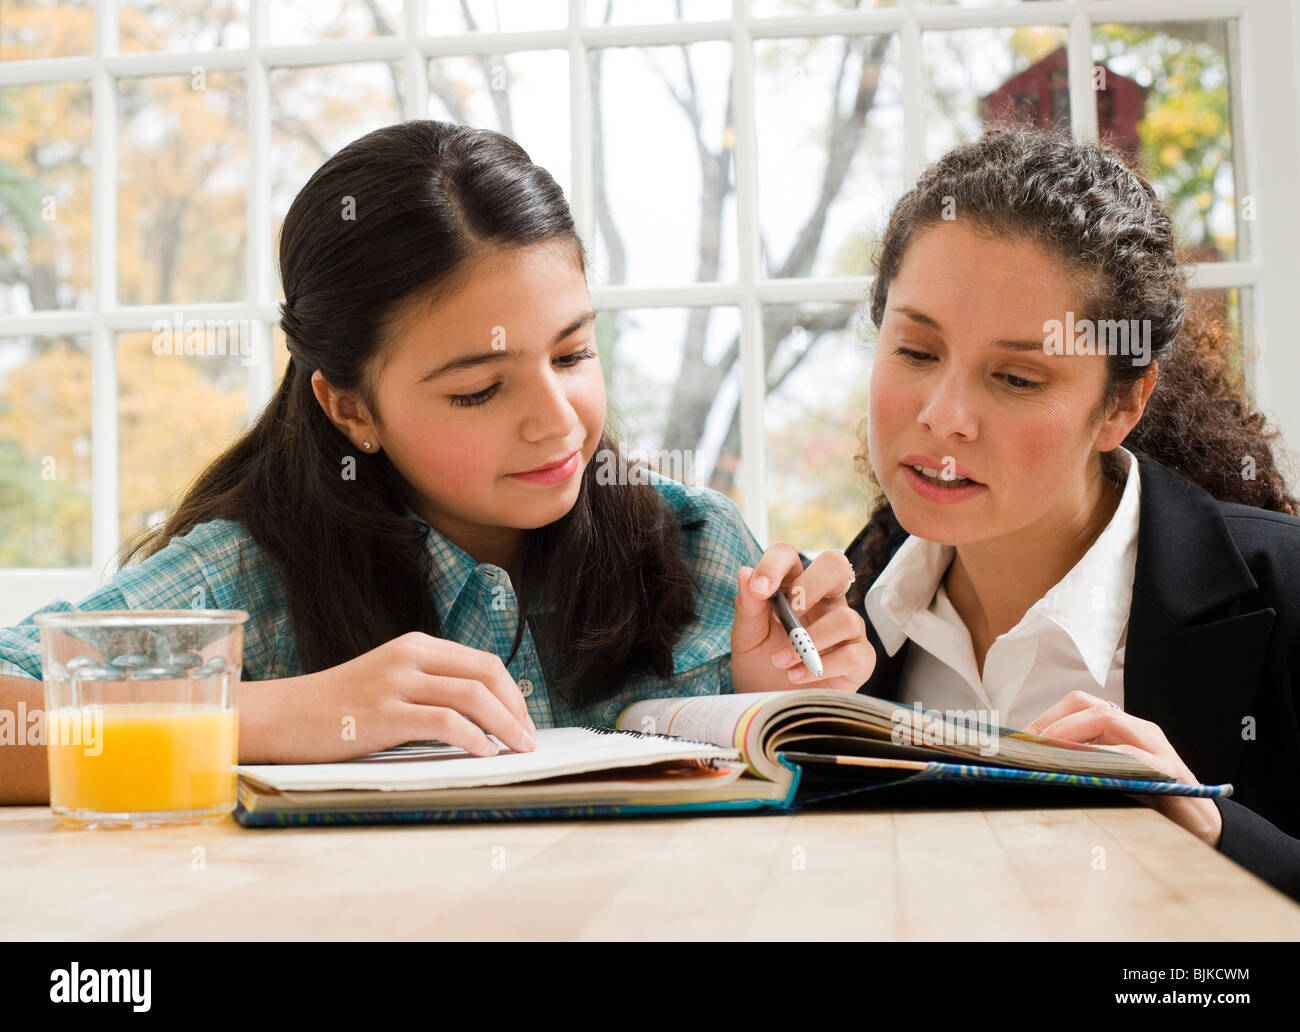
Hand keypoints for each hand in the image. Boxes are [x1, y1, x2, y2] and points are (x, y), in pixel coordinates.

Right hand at [254, 631, 536, 762]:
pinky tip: (484, 754)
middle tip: (529, 740)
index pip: (484, 662)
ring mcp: (395, 682)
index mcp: (416, 646)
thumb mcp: (388, 681)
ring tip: (517, 749)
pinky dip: (473, 738)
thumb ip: (428, 687)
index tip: (524, 722)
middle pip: (487, 674)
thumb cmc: (336, 707)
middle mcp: (410, 656)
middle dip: (517, 709)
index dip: (513, 693)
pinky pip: (444, 722)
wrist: (280, 715)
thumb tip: (482, 715)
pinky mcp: (382, 713)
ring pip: (472, 696)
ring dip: (505, 725)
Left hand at [731, 543, 874, 693]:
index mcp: (792, 588)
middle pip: (835, 565)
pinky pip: (853, 654)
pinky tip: (796, 676)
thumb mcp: (746, 637)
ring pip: (846, 618)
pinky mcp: (859, 660)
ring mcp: (846, 630)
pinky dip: (821, 666)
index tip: (759, 589)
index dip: (775, 564)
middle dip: (809, 586)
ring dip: (808, 641)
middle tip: (785, 616)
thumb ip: (747, 606)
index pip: (790, 555)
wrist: (769, 707)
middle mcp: (825, 602)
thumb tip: (745, 571)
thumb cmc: (759, 666)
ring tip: (780, 661)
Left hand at [1023, 690, 1222, 847]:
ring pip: (1108, 719)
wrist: (1201, 830)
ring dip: (1069, 733)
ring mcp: (1157, 747)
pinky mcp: (1171, 771)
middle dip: (1054, 722)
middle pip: (1091, 705)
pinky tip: (1082, 768)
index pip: (1081, 705)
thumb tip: (1034, 767)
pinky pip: (1132, 754)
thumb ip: (1083, 768)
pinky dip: (1102, 756)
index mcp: (1125, 729)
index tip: (1021, 740)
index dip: (1047, 717)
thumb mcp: (1111, 781)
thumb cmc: (1151, 806)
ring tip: (1047, 753)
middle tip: (1030, 747)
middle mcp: (1141, 730)